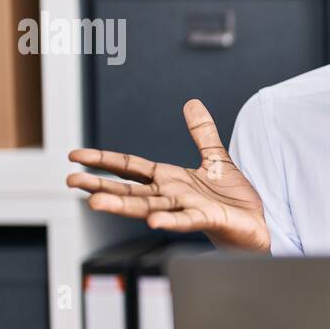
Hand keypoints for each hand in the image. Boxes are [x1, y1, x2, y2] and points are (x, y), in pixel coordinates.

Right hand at [66, 99, 269, 252]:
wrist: (258, 224)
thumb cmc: (234, 199)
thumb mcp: (216, 158)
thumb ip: (202, 133)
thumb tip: (192, 104)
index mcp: (170, 179)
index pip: (130, 168)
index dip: (104, 160)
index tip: (75, 156)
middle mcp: (173, 195)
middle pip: (131, 190)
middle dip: (100, 186)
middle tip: (70, 181)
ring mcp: (187, 208)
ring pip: (150, 207)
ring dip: (124, 205)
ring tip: (96, 202)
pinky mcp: (207, 220)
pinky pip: (186, 220)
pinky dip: (171, 221)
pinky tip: (154, 223)